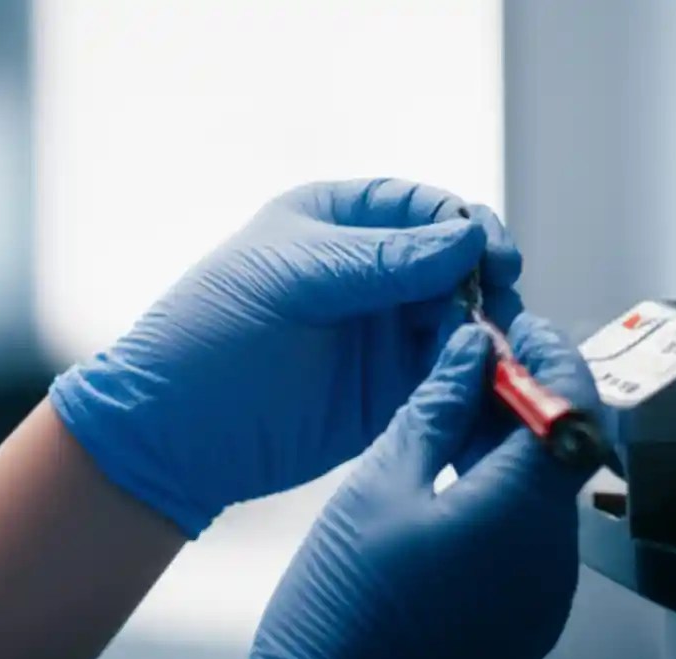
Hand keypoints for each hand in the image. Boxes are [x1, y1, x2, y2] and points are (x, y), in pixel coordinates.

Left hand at [50, 178, 521, 536]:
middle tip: (500, 306)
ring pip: (463, 318)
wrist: (174, 434)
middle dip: (486, 280)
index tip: (489, 254)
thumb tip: (468, 236)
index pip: (425, 208)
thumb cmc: (210, 334)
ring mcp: (383, 331)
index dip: (465, 225)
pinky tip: (485, 384)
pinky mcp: (392, 389)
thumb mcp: (293, 280)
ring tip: (493, 351)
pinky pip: (451, 372)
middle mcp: (371, 272)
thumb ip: (382, 261)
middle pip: (457, 263)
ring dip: (487, 330)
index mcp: (339, 221)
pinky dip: (475, 375)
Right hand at [218, 314, 598, 658]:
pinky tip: (452, 483)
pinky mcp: (525, 620)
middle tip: (472, 365)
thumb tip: (467, 354)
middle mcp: (550, 557)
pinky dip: (504, 496)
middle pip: (564, 448)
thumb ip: (433, 409)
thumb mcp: (378, 485)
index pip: (572, 405)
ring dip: (513, 447)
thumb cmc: (342, 615)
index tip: (518, 328)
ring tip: (451, 419)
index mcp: (520, 512)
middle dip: (525, 397)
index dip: (549, 355)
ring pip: (545, 493)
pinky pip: (530, 538)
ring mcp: (543, 595)